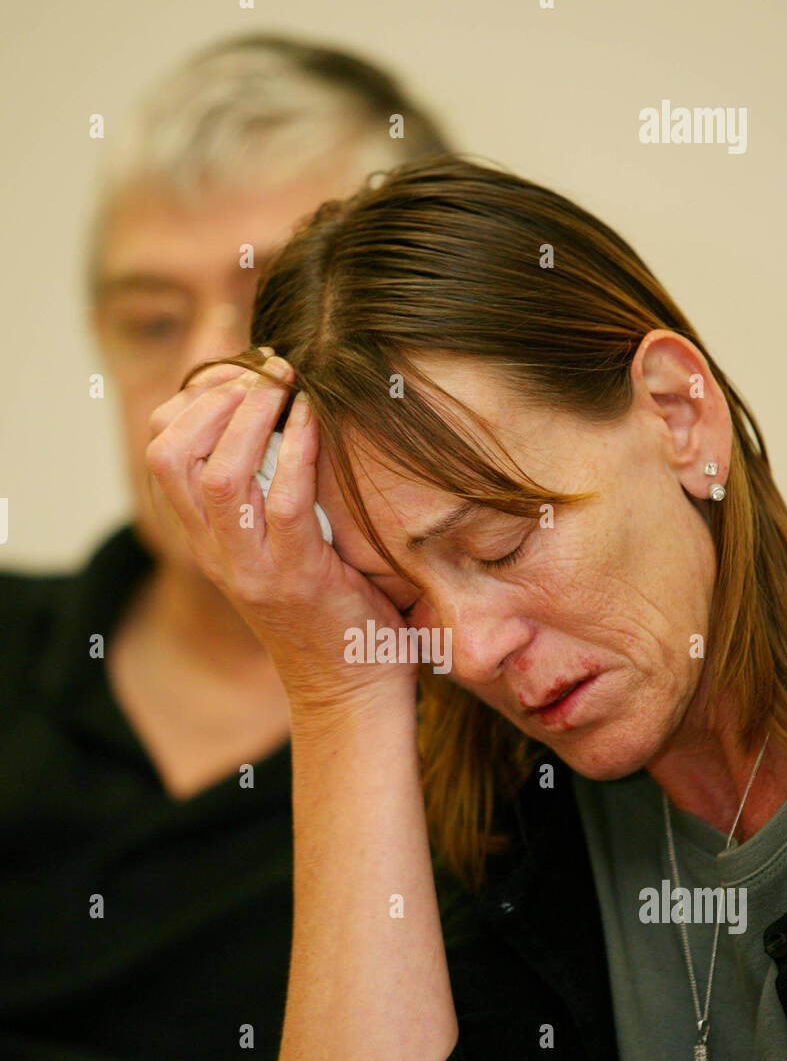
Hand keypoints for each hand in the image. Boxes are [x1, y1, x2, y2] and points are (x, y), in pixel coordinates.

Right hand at [145, 352, 417, 714]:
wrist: (351, 689)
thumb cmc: (332, 609)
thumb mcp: (283, 545)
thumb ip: (269, 493)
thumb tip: (288, 416)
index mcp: (206, 539)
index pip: (162, 451)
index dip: (192, 400)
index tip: (241, 373)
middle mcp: (217, 551)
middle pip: (171, 455)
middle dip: (213, 398)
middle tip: (266, 371)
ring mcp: (252, 567)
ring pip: (219, 475)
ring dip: (253, 416)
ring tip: (288, 384)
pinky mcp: (298, 577)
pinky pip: (286, 500)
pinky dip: (301, 448)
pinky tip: (318, 417)